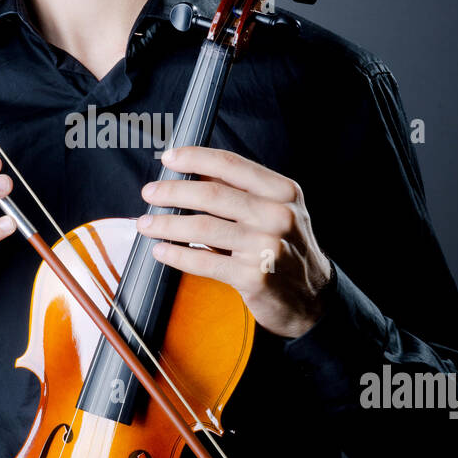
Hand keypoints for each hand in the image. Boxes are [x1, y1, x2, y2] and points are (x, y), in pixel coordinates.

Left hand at [136, 145, 331, 339]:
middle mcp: (277, 214)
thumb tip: (194, 171)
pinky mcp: (253, 276)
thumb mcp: (275, 211)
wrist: (312, 299)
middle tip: (149, 193)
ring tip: (146, 224)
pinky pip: (204, 261)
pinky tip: (161, 251)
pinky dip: (177, 255)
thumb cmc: (286, 249)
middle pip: (212, 194)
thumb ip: (241, 191)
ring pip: (203, 228)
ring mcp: (266, 246)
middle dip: (172, 192)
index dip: (194, 158)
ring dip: (167, 225)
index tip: (169, 158)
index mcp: (281, 191)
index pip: (230, 164)